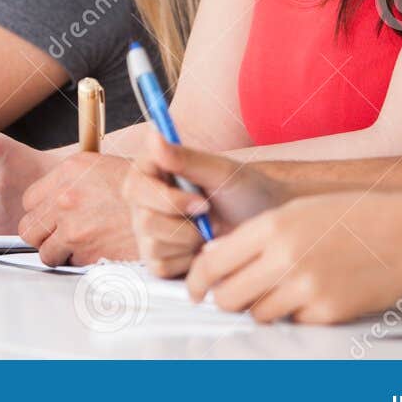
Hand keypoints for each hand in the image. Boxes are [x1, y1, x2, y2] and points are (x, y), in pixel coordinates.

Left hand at [19, 153, 135, 265]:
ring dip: (58, 252)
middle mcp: (65, 199)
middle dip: (42, 234)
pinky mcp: (87, 253)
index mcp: (68, 172)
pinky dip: (80, 262)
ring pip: (45, 252)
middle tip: (57, 235)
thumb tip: (56, 192)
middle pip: (29, 228)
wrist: (170, 209)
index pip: (29, 200)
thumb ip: (72, 180)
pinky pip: (70, 264)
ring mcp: (74, 228)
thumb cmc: (143, 187)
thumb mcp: (102, 167)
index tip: (49, 216)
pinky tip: (96, 251)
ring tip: (77, 246)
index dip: (40, 211)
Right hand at [123, 130, 284, 277]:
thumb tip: (153, 134)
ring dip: (188, 242)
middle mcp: (145, 201)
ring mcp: (149, 231)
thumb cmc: (248, 193)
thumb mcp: (221, 173)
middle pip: (143, 220)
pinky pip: (160, 267)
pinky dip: (187, 262)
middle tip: (210, 217)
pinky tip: (202, 250)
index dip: (167, 199)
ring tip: (209, 232)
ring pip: (152, 246)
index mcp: (153, 172)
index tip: (203, 203)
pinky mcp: (158, 259)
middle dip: (184, 224)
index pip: (135, 187)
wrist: (266, 229)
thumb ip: (185, 157)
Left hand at [183, 190, 401, 323]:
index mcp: (272, 226)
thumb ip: (255, 237)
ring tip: (282, 289)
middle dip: (223, 299)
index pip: (211, 263)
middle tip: (231, 295)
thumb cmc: (354, 218)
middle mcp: (285, 258)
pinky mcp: (328, 313)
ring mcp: (307, 289)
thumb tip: (216, 262)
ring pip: (257, 314)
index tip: (195, 289)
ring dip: (260, 307)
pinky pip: (293, 324)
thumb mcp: (295, 213)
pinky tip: (312, 294)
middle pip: (227, 297)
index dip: (196, 281)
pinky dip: (295, 315)